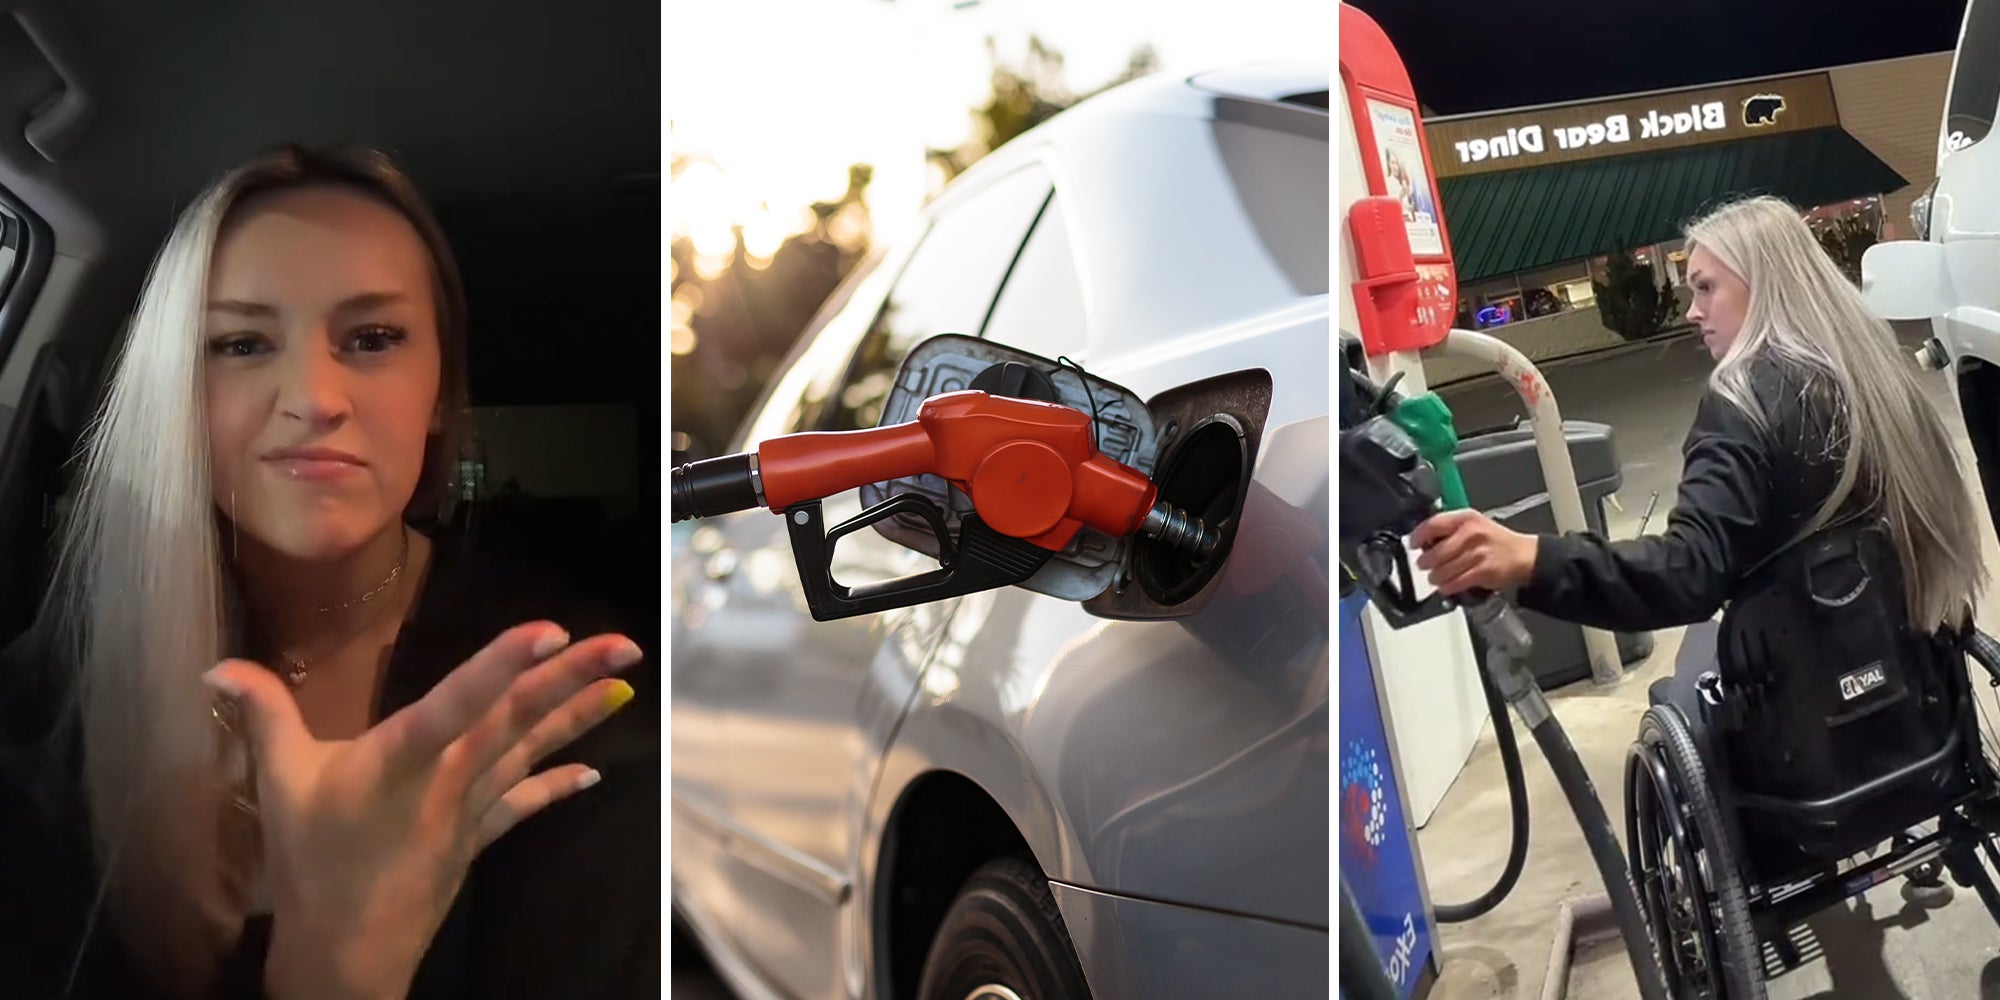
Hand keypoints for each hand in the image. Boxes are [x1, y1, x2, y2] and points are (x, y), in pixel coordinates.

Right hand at [204, 622, 642, 999]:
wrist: (341, 955)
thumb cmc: (310, 862)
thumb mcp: (279, 784)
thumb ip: (261, 714)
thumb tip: (216, 667)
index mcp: (400, 758)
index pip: (457, 700)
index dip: (502, 665)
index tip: (551, 631)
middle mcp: (448, 777)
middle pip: (514, 719)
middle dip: (570, 679)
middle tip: (626, 646)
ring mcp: (470, 808)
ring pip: (530, 752)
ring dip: (578, 717)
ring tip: (626, 684)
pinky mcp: (477, 835)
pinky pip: (524, 804)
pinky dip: (558, 785)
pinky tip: (595, 771)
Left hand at [1411, 509, 1538, 596]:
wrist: (1524, 556)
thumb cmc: (1495, 541)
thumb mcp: (1474, 524)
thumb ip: (1450, 529)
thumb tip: (1424, 541)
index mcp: (1466, 518)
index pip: (1433, 524)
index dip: (1418, 536)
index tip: (1413, 544)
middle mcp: (1471, 534)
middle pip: (1434, 553)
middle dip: (1426, 563)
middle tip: (1425, 565)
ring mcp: (1477, 554)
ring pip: (1442, 571)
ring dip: (1436, 577)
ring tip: (1437, 577)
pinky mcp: (1482, 572)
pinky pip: (1454, 583)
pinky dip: (1447, 587)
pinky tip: (1448, 585)